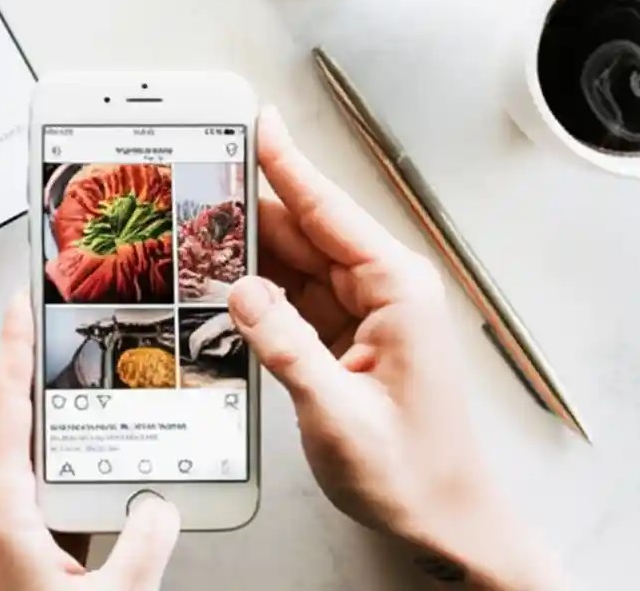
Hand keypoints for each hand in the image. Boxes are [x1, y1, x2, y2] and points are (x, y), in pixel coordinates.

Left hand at [0, 295, 180, 590]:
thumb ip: (144, 548)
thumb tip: (160, 510)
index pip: (5, 403)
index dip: (15, 346)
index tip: (22, 301)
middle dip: (18, 367)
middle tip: (44, 330)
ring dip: (20, 410)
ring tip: (58, 387)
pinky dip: (24, 454)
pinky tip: (57, 467)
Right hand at [228, 109, 561, 588]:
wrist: (443, 516)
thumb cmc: (414, 472)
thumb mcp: (341, 414)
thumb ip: (288, 349)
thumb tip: (242, 293)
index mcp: (397, 291)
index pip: (330, 212)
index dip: (288, 165)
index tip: (259, 123)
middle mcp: (384, 291)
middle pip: (306, 231)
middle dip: (252, 209)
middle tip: (196, 186)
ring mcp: (366, 312)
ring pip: (297, 263)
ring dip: (251, 252)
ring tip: (196, 233)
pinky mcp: (349, 336)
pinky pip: (296, 297)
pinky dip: (261, 290)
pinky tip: (226, 283)